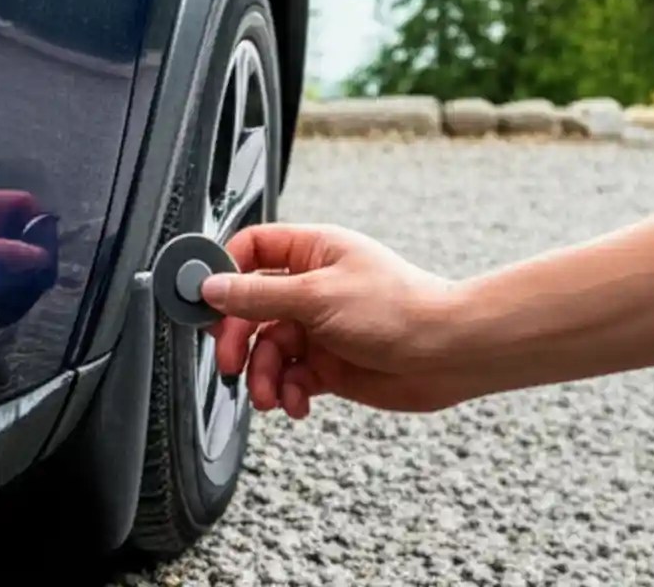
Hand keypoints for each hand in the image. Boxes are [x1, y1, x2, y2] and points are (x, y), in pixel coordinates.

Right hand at [202, 223, 473, 418]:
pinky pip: (290, 378)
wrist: (448, 354)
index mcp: (311, 251)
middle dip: (237, 339)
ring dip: (262, 376)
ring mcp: (319, 327)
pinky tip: (297, 403)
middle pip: (250, 308)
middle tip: (229, 363)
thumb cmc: (399, 310)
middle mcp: (311, 286)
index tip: (205, 301)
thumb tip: (212, 287)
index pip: (251, 250)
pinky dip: (287, 393)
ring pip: (267, 350)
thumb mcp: (317, 296)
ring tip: (270, 396)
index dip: (224, 273)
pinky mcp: (328, 364)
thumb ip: (258, 295)